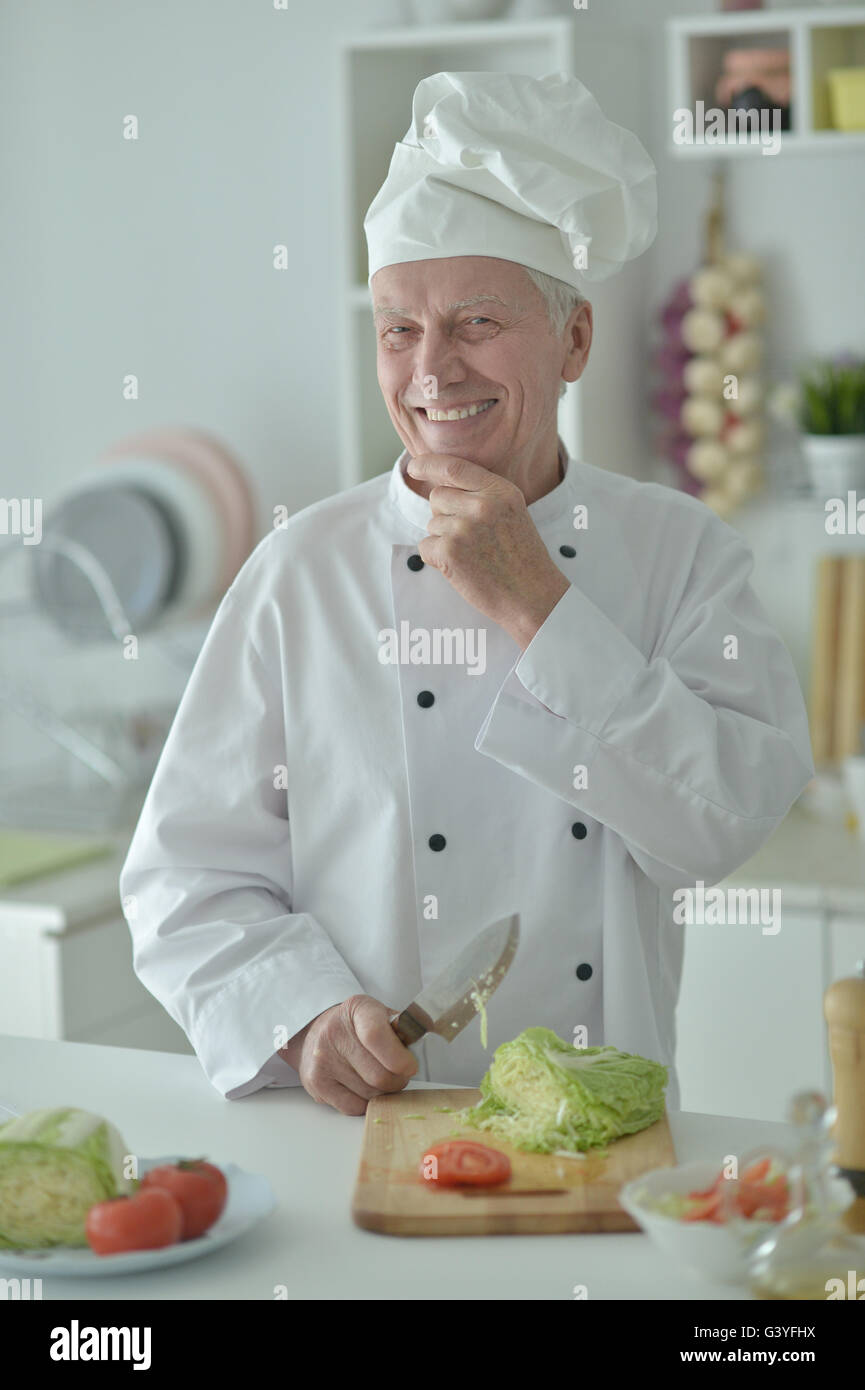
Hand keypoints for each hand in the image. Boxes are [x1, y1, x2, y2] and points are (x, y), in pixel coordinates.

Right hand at [279, 995, 418, 1115]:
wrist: (316, 1032)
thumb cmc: (359, 1026)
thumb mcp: (382, 1015)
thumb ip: (406, 1025)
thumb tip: (430, 1031)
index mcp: (357, 1009)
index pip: (376, 1036)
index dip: (399, 1058)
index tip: (410, 1066)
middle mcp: (334, 1033)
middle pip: (379, 1075)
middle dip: (397, 1079)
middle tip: (398, 1072)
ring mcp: (322, 1060)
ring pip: (370, 1095)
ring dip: (382, 1092)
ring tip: (378, 1075)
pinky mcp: (316, 1084)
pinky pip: (354, 1107)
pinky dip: (365, 1102)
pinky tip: (362, 1086)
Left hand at [407, 454, 569, 649]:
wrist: (533, 597)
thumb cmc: (522, 560)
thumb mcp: (512, 514)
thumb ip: (483, 496)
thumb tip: (441, 488)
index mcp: (501, 491)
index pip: (454, 467)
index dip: (428, 464)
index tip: (414, 467)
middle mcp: (482, 504)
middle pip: (438, 496)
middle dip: (444, 515)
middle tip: (470, 538)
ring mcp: (464, 527)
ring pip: (432, 524)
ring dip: (444, 540)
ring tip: (473, 556)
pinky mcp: (450, 551)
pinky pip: (425, 546)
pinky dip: (437, 559)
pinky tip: (462, 568)